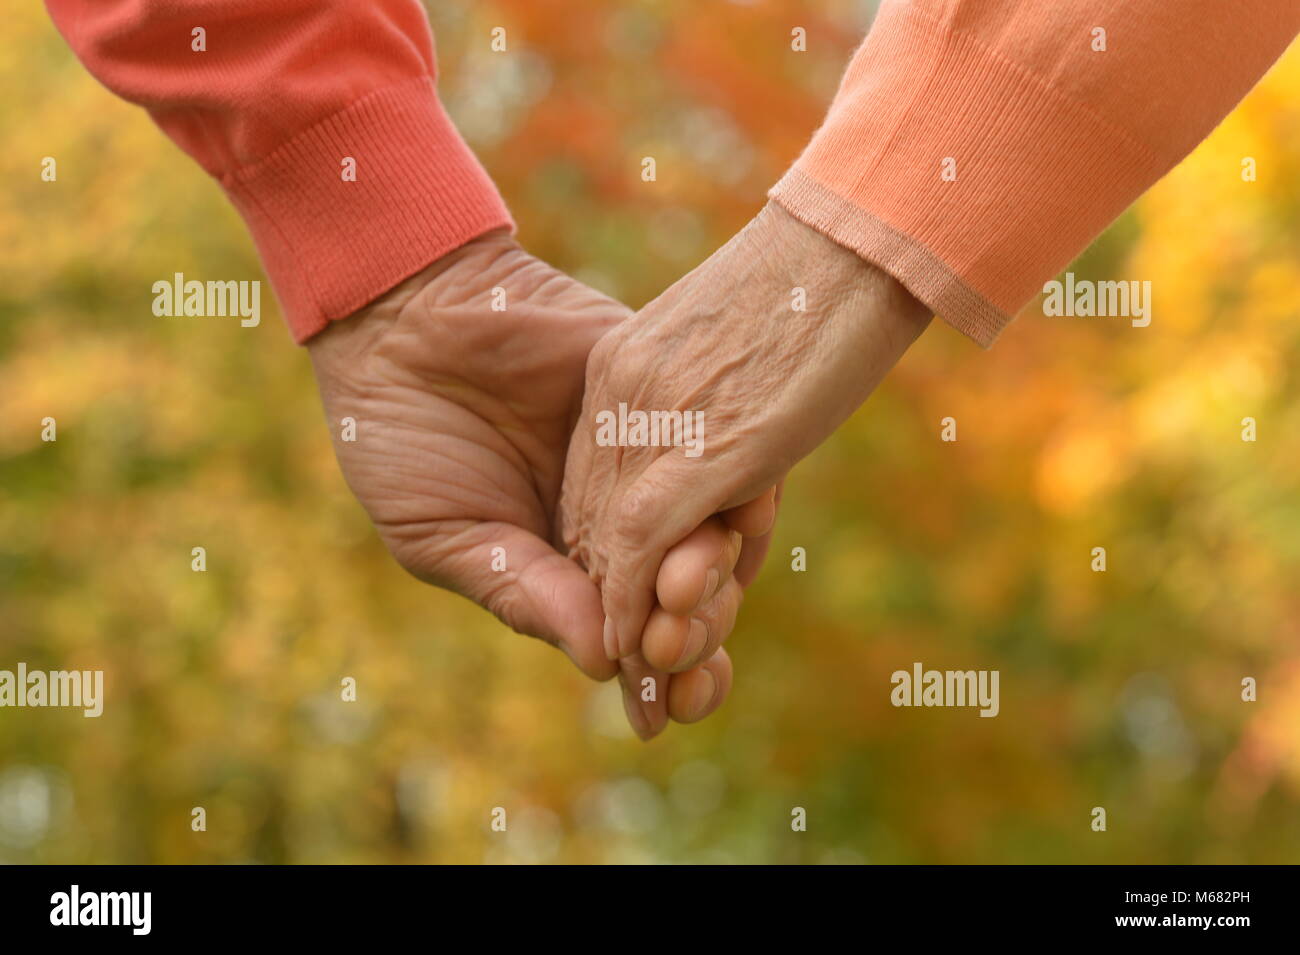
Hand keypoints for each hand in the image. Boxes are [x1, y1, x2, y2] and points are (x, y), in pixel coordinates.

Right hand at [306, 231, 743, 734]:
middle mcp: (619, 518)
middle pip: (687, 594)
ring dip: (716, 573)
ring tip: (694, 590)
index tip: (668, 710)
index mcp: (567, 564)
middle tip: (680, 647)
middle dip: (697, 634)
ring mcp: (646, 459)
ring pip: (715, 529)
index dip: (662, 678)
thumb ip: (522, 591)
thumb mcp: (445, 535)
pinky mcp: (664, 395)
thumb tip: (601, 662)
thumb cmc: (401, 437)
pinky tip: (725, 521)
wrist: (405, 315)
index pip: (633, 634)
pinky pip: (722, 446)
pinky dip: (733, 488)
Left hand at [561, 201, 931, 660]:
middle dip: (611, 608)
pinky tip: (637, 654)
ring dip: (629, 627)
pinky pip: (640, 538)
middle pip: (594, 523)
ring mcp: (657, 418)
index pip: (597, 487)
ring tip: (646, 690)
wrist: (858, 234)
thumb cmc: (822, 283)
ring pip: (612, 543)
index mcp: (624, 371)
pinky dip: (633, 603)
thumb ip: (709, 398)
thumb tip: (724, 461)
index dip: (611, 560)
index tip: (634, 614)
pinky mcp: (702, 442)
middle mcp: (623, 397)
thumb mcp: (739, 345)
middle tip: (632, 676)